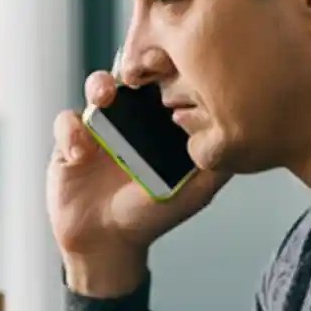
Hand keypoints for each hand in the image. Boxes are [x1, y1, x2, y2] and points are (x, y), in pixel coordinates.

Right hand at [47, 71, 230, 295]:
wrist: (108, 244)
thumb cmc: (150, 218)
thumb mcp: (195, 192)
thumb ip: (218, 165)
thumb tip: (245, 136)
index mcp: (158, 124)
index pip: (164, 82)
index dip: (166, 68)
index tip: (169, 70)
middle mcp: (129, 121)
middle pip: (130, 75)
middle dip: (132, 66)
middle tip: (137, 73)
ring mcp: (97, 130)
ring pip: (95, 88)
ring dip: (98, 86)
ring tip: (104, 99)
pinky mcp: (68, 144)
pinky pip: (66, 122)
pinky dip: (71, 132)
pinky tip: (82, 154)